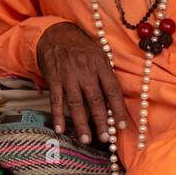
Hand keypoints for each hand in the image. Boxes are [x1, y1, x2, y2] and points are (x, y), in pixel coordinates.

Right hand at [36, 21, 128, 144]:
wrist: (56, 35)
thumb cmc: (82, 48)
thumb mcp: (99, 55)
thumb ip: (106, 76)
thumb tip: (114, 103)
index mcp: (100, 65)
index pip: (112, 91)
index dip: (118, 110)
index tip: (122, 127)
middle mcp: (85, 71)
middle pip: (95, 100)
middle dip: (101, 121)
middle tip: (105, 139)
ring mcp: (68, 76)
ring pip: (76, 104)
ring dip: (81, 123)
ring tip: (86, 139)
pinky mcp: (53, 79)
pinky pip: (56, 100)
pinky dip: (58, 116)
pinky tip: (61, 129)